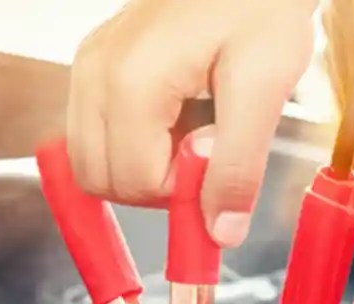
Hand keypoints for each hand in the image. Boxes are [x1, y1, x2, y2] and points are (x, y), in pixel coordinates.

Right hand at [67, 0, 318, 247]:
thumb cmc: (259, 4)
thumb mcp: (264, 87)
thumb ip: (238, 165)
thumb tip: (220, 231)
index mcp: (129, 81)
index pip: (134, 183)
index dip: (181, 191)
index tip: (219, 159)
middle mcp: (94, 72)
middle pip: (100, 178)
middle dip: (154, 183)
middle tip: (204, 150)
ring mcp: (88, 64)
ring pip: (92, 160)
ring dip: (143, 163)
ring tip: (192, 126)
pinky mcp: (95, 62)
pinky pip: (97, 130)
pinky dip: (134, 139)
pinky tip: (176, 110)